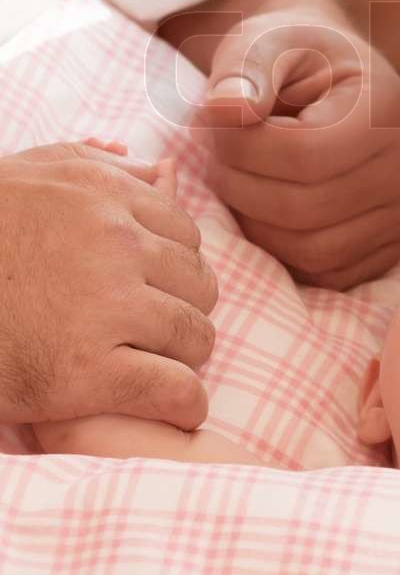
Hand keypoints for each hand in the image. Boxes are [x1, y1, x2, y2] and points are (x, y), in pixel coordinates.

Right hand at [0, 142, 216, 427]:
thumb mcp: (28, 177)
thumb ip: (96, 165)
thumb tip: (161, 168)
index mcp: (103, 196)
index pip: (185, 236)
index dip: (175, 270)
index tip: (160, 292)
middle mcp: (114, 244)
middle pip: (197, 284)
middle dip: (185, 309)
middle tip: (161, 334)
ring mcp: (105, 306)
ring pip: (194, 334)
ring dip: (186, 356)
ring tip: (167, 368)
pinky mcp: (88, 371)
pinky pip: (172, 387)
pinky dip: (185, 404)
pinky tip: (181, 409)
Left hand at [197, 11, 399, 288]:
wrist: (335, 82)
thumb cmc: (295, 60)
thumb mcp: (266, 42)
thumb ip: (244, 68)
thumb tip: (225, 109)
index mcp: (387, 110)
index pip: (302, 156)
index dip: (239, 147)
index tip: (212, 121)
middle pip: (302, 210)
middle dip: (238, 185)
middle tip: (217, 155)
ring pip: (309, 251)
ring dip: (251, 221)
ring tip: (237, 177)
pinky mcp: (388, 250)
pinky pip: (322, 274)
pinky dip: (278, 251)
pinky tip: (263, 206)